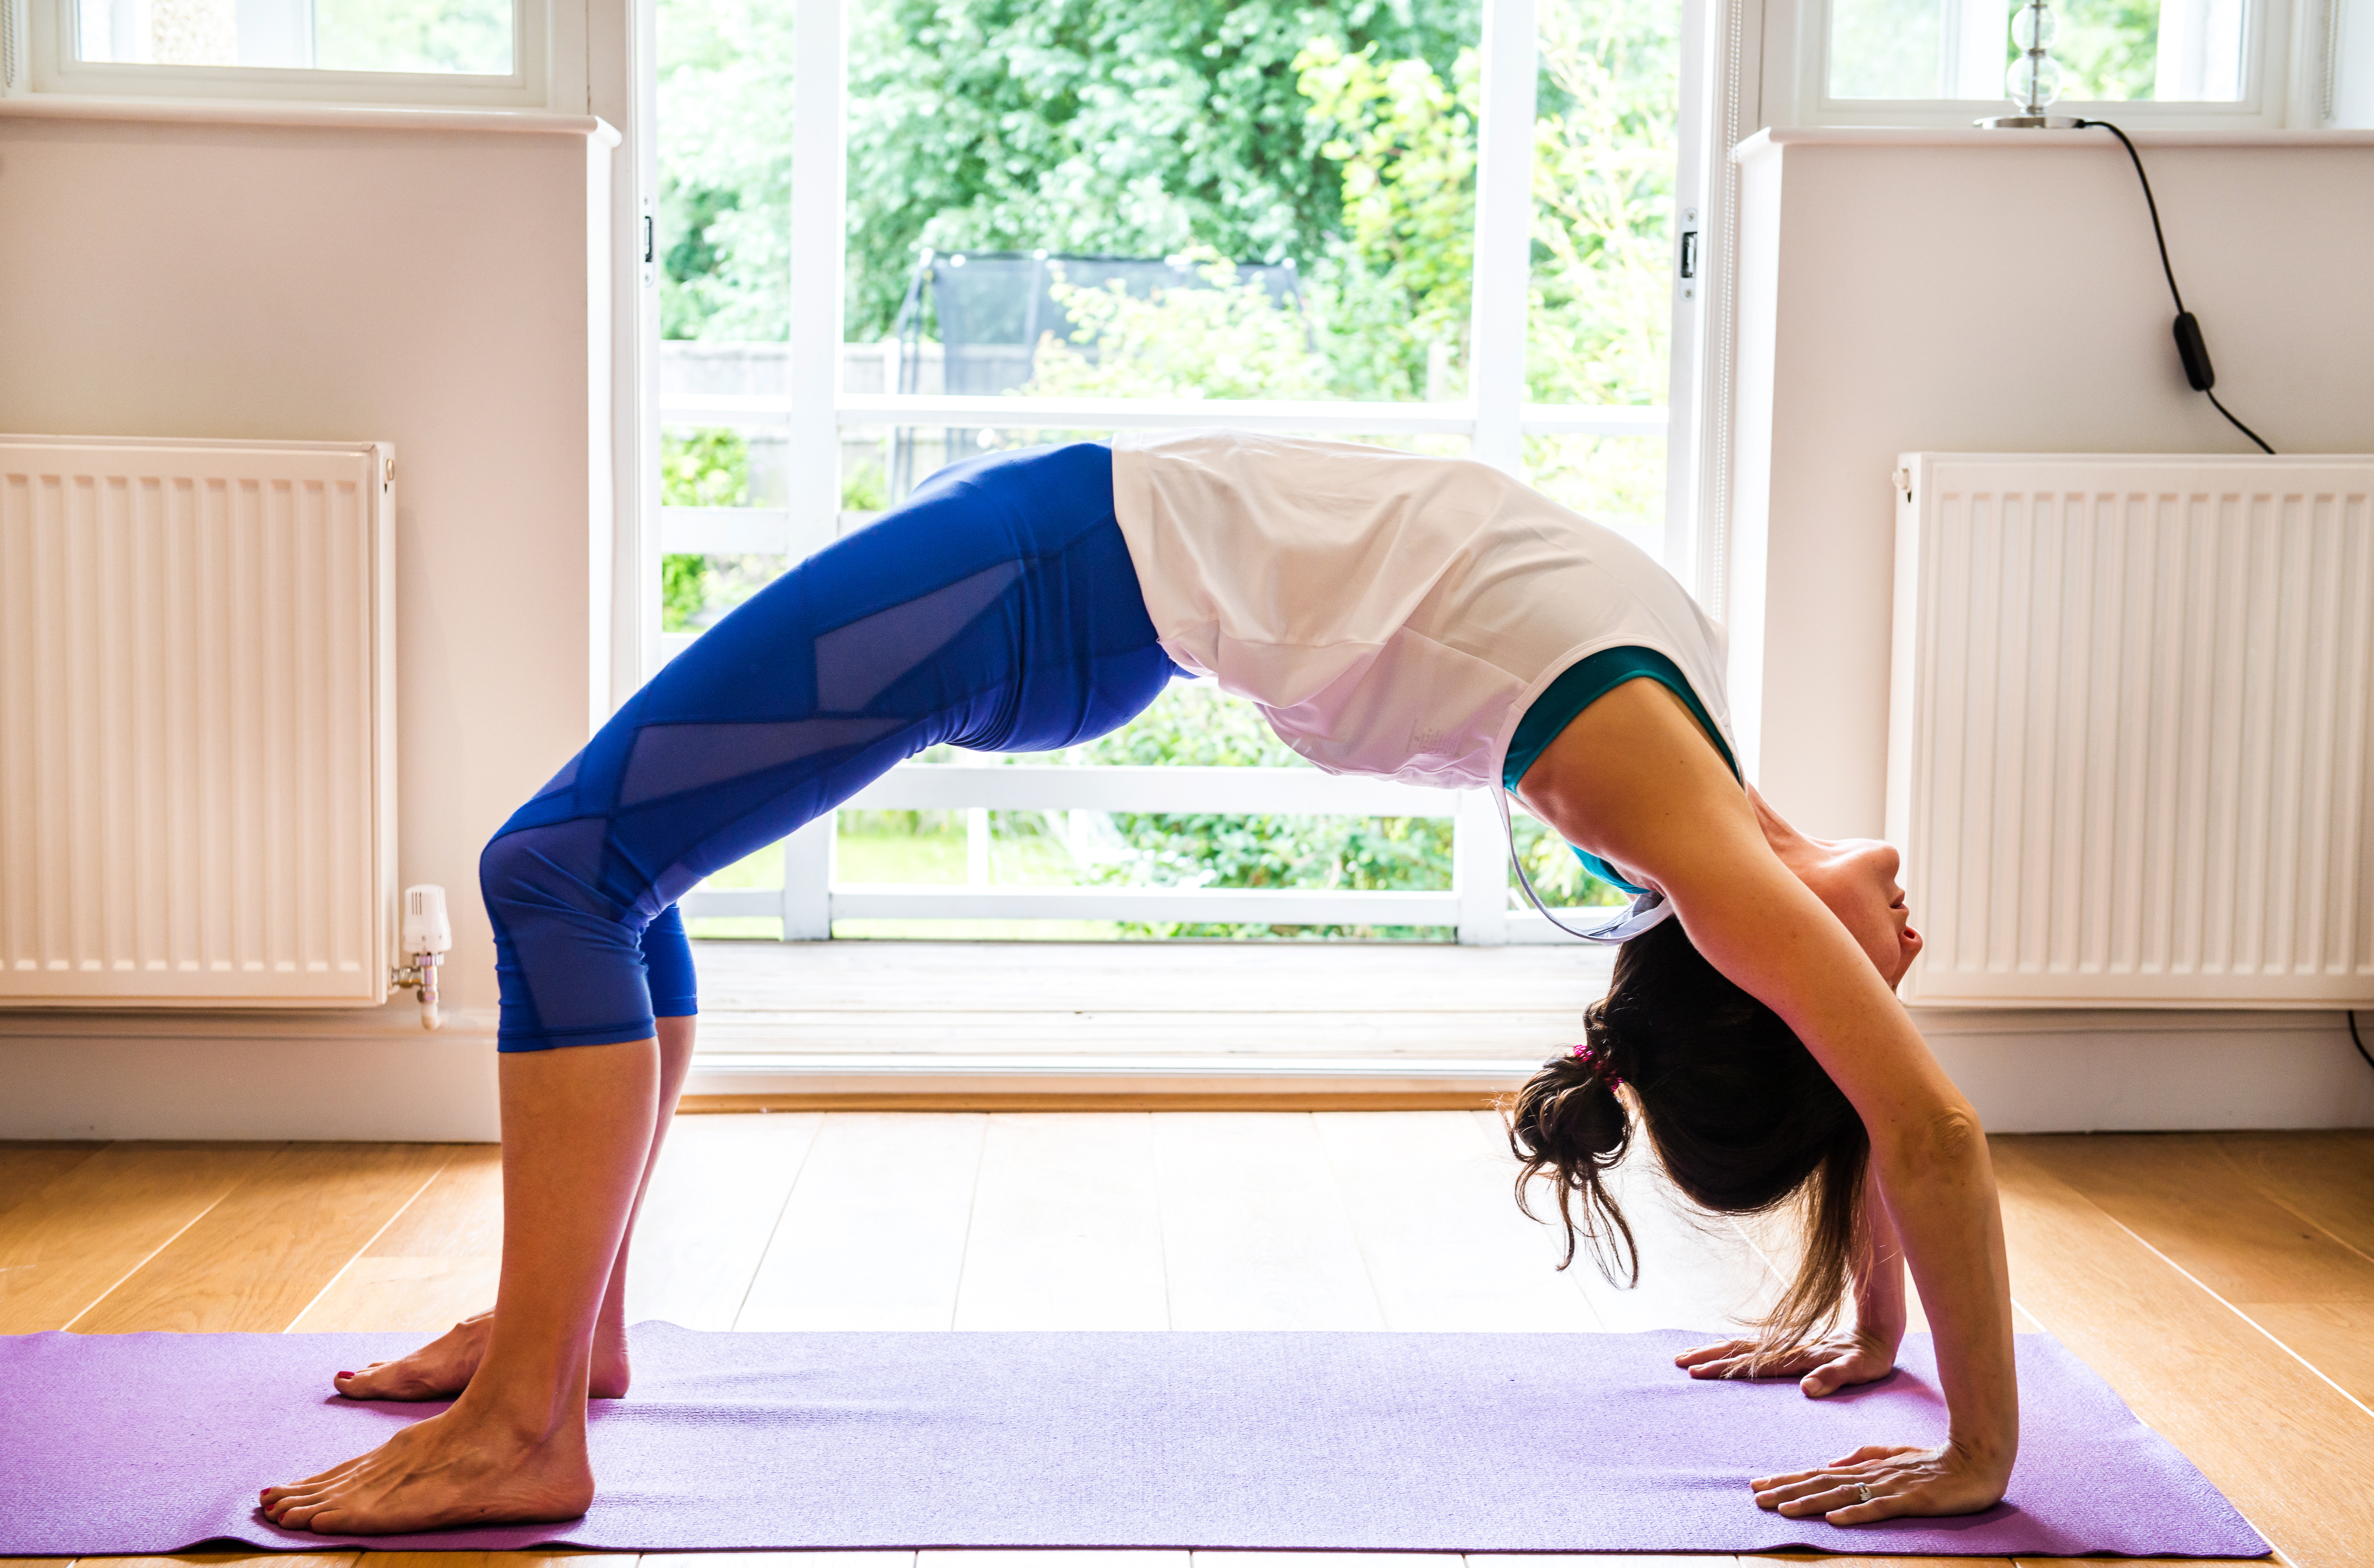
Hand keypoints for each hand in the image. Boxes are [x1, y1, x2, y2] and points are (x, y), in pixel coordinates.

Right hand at [1674, 1326, 1898, 1396]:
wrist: (1877, 1329)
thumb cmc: (1870, 1356)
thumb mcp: (1858, 1370)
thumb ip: (1832, 1378)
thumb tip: (1807, 1390)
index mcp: (1797, 1357)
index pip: (1753, 1365)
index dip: (1725, 1369)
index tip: (1698, 1372)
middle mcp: (1786, 1348)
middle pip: (1739, 1351)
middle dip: (1708, 1356)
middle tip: (1679, 1362)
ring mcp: (1786, 1344)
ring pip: (1742, 1346)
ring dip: (1714, 1349)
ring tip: (1689, 1355)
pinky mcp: (1790, 1344)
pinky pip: (1753, 1345)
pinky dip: (1732, 1347)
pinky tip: (1721, 1349)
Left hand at [1750, 1441, 2009, 1523]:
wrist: (1978, 1459)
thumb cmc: (1935, 1461)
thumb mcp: (1894, 1455)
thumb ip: (1864, 1456)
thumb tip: (1831, 1462)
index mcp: (1866, 1467)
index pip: (1819, 1474)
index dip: (1789, 1480)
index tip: (1760, 1486)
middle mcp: (1872, 1475)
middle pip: (1822, 1483)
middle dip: (1787, 1491)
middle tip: (1756, 1498)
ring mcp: (1890, 1487)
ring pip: (1842, 1495)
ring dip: (1810, 1502)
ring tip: (1782, 1509)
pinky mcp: (1911, 1500)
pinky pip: (1880, 1508)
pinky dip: (1856, 1513)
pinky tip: (1835, 1519)